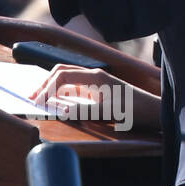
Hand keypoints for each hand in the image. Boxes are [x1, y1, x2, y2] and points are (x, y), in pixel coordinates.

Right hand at [29, 64, 160, 130]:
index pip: (62, 75)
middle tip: (31, 97)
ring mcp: (95, 82)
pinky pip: (75, 88)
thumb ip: (84, 111)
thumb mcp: (109, 113)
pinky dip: (62, 93)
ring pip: (67, 79)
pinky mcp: (98, 90)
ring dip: (52, 87)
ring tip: (39, 99)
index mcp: (94, 77)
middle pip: (62, 72)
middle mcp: (93, 76)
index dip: (47, 87)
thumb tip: (61, 111)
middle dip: (45, 84)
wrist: (153, 111)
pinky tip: (57, 102)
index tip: (37, 101)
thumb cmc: (134, 110)